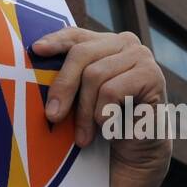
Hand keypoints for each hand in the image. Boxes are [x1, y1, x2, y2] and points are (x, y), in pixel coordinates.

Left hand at [31, 26, 170, 186]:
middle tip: (52, 116)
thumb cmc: (104, 121)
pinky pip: (112, 91)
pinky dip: (104, 114)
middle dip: (63, 86)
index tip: (37, 51)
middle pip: (82, 54)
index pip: (76, 35)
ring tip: (83, 137)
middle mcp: (125, 43)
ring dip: (85, 112)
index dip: (56, 40)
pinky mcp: (153, 75)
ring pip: (95, 75)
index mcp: (105, 42)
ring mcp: (141, 56)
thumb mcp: (79, 96)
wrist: (138, 152)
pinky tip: (107, 129)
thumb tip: (33, 63)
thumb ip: (66, 77)